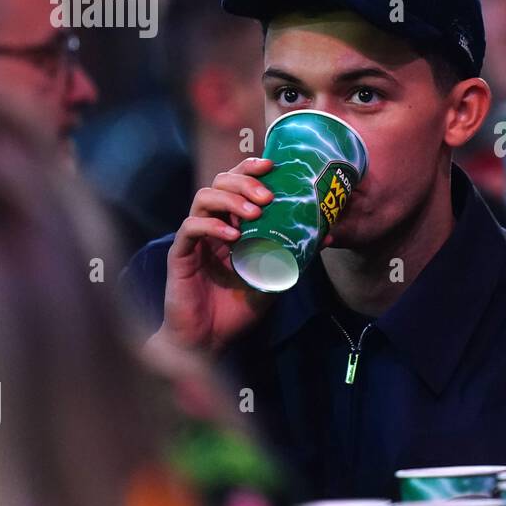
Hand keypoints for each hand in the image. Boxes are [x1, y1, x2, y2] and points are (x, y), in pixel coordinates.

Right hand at [159, 157, 286, 352]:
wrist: (208, 339)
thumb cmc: (237, 307)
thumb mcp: (274, 277)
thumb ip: (293, 255)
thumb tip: (325, 235)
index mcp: (231, 224)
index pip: (237, 183)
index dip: (251, 169)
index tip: (273, 165)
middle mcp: (211, 224)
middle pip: (220, 182)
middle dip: (245, 181)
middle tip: (268, 196)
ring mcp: (194, 238)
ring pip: (203, 197)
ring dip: (231, 200)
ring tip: (254, 213)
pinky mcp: (180, 255)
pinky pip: (190, 228)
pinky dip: (211, 225)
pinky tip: (232, 236)